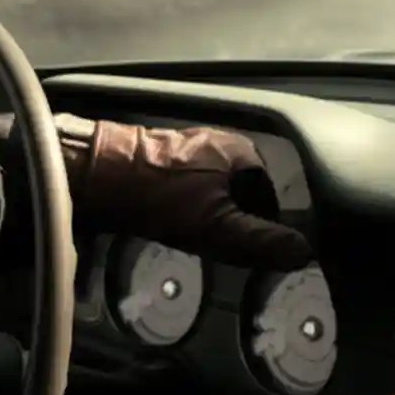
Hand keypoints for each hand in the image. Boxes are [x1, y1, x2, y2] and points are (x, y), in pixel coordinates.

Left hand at [67, 119, 312, 269]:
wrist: (92, 174)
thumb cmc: (157, 196)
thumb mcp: (217, 226)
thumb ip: (261, 241)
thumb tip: (302, 253)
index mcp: (242, 152)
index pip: (271, 199)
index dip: (264, 229)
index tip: (248, 251)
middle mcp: (220, 142)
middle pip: (242, 195)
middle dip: (234, 222)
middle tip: (219, 248)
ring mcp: (189, 146)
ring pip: (215, 193)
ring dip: (209, 216)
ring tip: (193, 238)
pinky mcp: (162, 156)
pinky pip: (189, 188)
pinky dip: (187, 208)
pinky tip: (171, 223)